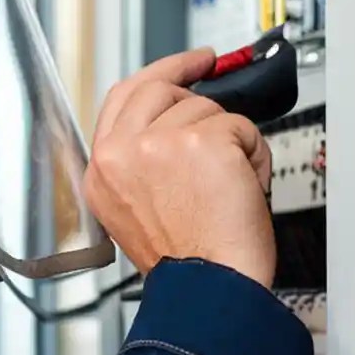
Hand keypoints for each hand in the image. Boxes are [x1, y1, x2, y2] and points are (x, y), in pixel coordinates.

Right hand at [83, 48, 276, 286]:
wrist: (206, 289)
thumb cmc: (185, 263)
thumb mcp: (135, 210)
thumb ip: (139, 161)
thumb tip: (170, 123)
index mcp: (101, 172)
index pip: (122, 98)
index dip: (158, 73)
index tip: (185, 65)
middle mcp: (120, 155)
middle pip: (160, 89)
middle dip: (194, 88)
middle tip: (214, 73)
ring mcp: (157, 145)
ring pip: (204, 108)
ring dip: (229, 138)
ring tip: (227, 183)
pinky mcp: (199, 142)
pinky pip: (239, 125)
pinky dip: (253, 153)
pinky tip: (243, 186)